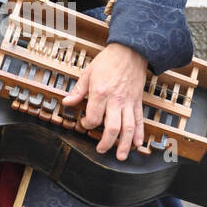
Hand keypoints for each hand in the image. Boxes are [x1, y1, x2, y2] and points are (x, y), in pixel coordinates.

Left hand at [63, 42, 146, 160]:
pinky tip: (138, 144)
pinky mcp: (137, 102)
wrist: (131, 50)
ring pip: (128, 128)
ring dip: (125, 144)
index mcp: (100, 93)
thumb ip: (78, 91)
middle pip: (112, 128)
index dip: (87, 124)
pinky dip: (139, 134)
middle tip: (101, 150)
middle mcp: (115, 100)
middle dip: (106, 143)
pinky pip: (139, 120)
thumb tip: (67, 102)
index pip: (93, 117)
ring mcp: (128, 102)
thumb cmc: (109, 60)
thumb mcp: (88, 73)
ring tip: (121, 156)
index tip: (85, 124)